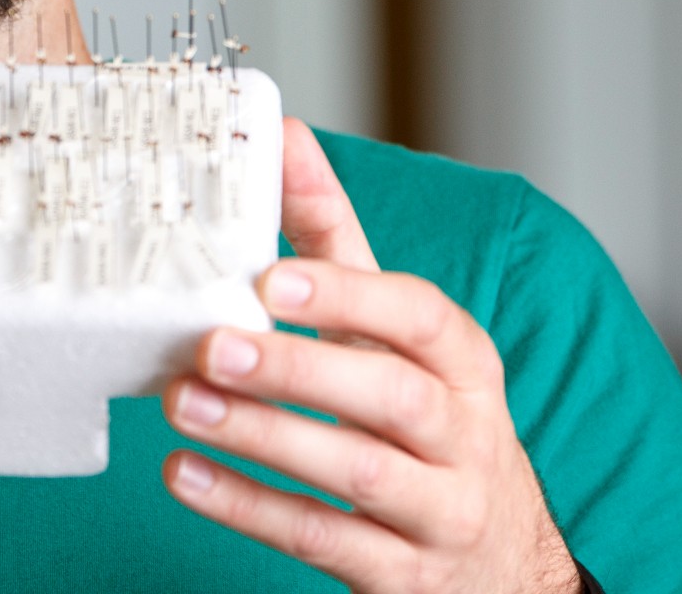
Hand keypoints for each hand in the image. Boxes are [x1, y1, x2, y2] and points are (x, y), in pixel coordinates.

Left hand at [160, 119, 579, 591]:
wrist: (499, 565)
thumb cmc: (424, 419)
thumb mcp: (393, 332)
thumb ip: (333, 239)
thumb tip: (281, 132)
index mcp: (463, 360)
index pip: (421, 318)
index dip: (348, 297)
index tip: (270, 279)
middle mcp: (463, 434)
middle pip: (390, 397)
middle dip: (298, 370)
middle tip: (211, 345)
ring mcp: (439, 512)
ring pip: (355, 473)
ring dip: (262, 438)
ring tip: (182, 404)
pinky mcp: (402, 576)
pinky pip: (323, 541)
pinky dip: (248, 508)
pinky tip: (185, 474)